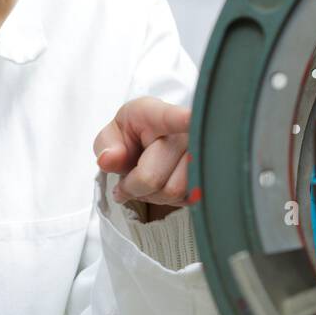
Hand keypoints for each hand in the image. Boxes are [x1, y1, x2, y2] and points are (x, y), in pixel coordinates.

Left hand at [93, 96, 193, 219]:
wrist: (151, 141)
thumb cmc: (133, 136)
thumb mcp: (112, 136)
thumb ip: (106, 146)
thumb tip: (108, 159)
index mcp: (155, 115)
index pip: (173, 118)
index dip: (183, 120)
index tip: (191, 118)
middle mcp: (186, 130)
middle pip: (153, 177)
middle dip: (133, 187)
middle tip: (127, 180)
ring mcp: (202, 151)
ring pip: (173, 191)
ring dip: (151, 195)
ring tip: (144, 181)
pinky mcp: (209, 172)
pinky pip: (186, 198)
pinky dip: (167, 199)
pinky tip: (161, 184)